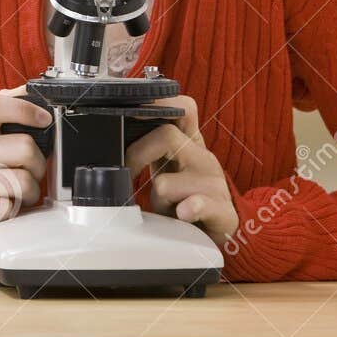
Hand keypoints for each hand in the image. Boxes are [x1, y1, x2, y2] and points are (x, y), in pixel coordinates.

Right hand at [0, 87, 50, 255]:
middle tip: (28, 171)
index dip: (25, 108)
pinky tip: (3, 206)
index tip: (45, 119)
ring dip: (30, 191)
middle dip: (38, 164)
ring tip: (16, 192)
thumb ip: (6, 118)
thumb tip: (35, 93)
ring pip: (24, 181)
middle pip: (25, 147)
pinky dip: (14, 210)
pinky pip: (12, 207)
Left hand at [125, 94, 238, 244]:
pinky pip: (197, 204)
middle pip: (166, 136)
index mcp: (191, 143)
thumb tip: (114, 140)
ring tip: (166, 209)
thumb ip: (150, 148)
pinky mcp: (222, 210)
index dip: (162, 103)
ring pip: (165, 182)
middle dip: (137, 155)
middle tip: (127, 174)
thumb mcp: (169, 166)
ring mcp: (214, 183)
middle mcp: (203, 157)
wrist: (220, 232)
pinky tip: (183, 214)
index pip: (184, 109)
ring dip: (157, 200)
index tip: (134, 109)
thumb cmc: (185, 196)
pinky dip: (185, 209)